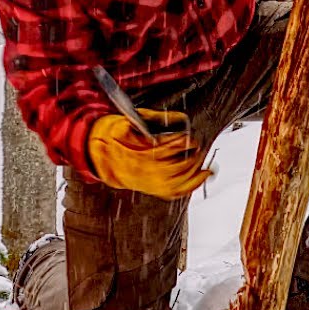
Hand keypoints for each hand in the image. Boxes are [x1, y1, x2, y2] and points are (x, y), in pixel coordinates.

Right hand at [87, 109, 210, 199]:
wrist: (104, 156)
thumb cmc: (119, 136)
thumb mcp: (131, 120)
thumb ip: (156, 118)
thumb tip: (181, 120)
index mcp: (138, 153)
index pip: (165, 150)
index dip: (180, 144)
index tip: (190, 138)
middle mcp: (145, 170)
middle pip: (175, 167)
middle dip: (190, 156)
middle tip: (196, 145)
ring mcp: (150, 182)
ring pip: (179, 180)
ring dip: (195, 169)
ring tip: (200, 157)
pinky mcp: (154, 189)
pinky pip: (178, 191)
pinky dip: (194, 184)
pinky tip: (204, 174)